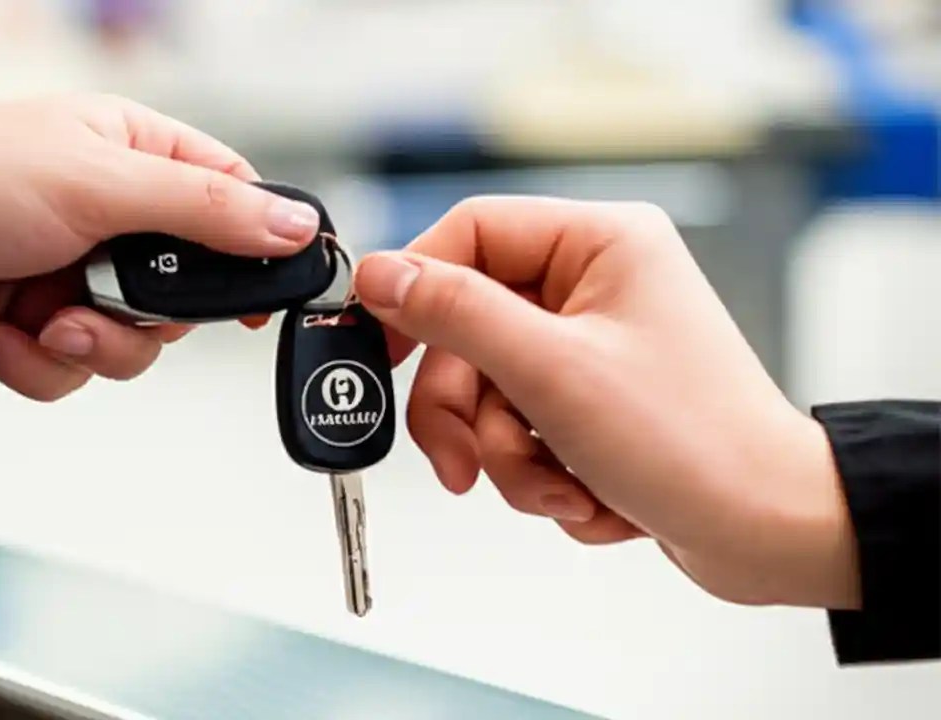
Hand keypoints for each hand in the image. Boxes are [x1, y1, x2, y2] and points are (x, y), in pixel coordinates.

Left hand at [0, 98, 317, 398]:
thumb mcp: (96, 184)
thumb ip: (205, 210)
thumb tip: (292, 224)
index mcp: (129, 156)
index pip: (229, 197)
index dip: (255, 247)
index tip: (266, 292)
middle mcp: (106, 219)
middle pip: (188, 291)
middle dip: (148, 313)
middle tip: (108, 297)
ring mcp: (68, 278)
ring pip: (134, 346)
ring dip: (89, 344)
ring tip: (42, 320)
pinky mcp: (31, 333)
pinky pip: (73, 374)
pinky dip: (35, 363)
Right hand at [353, 197, 859, 609]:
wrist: (767, 535)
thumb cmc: (695, 444)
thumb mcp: (552, 372)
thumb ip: (456, 314)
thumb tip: (381, 274)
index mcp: (599, 243)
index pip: (470, 233)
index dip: (416, 287)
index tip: (381, 343)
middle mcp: (594, 286)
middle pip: (469, 328)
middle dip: (467, 413)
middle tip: (462, 465)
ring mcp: (591, 349)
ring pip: (489, 392)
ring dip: (509, 457)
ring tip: (561, 491)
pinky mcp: (590, 405)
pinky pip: (520, 431)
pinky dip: (542, 474)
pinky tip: (591, 496)